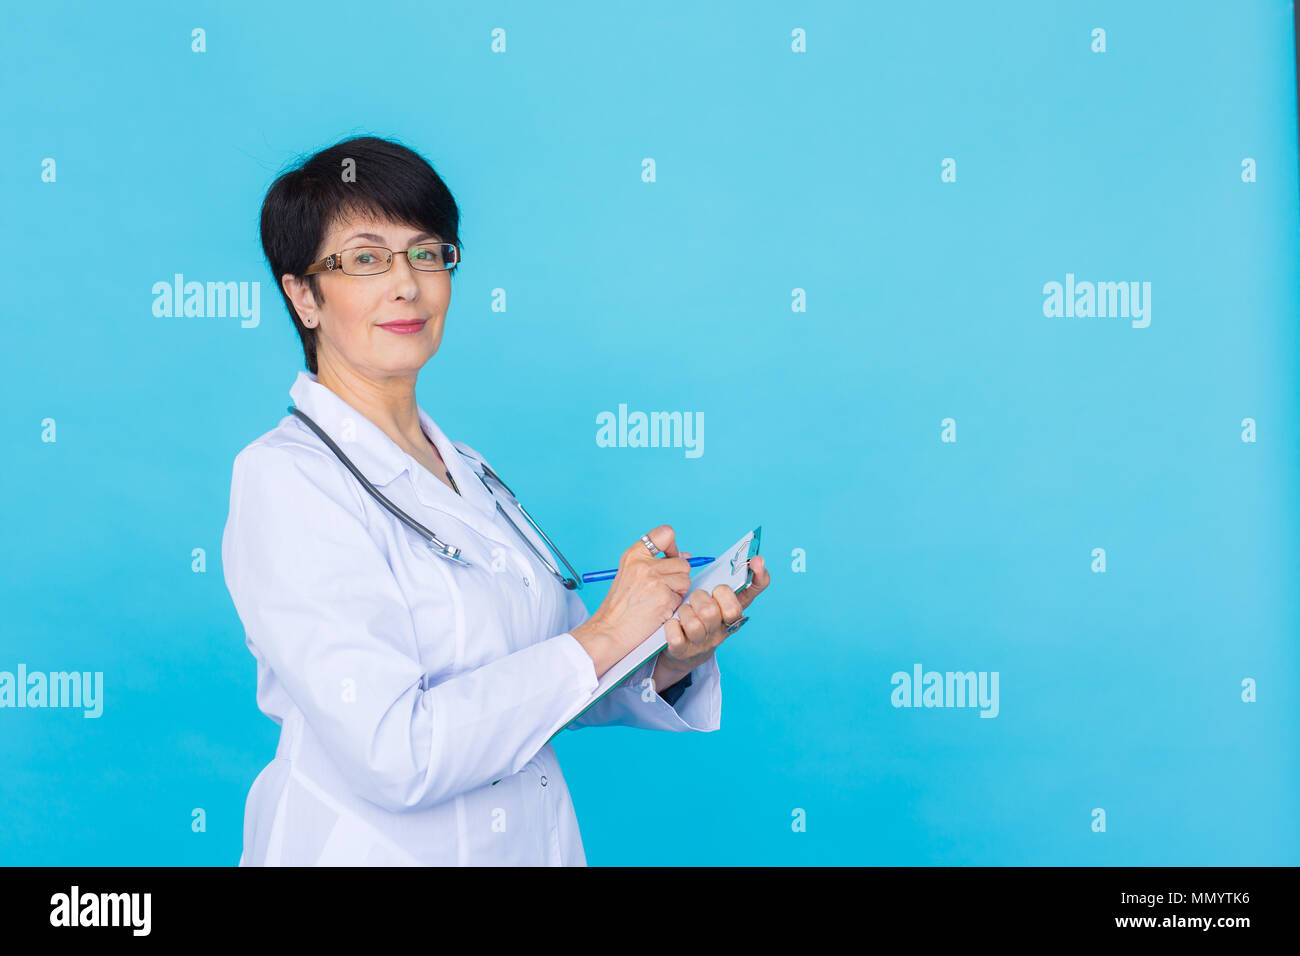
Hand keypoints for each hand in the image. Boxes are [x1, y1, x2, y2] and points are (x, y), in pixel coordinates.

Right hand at [572, 525, 692, 674]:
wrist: (610, 631)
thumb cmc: (620, 607)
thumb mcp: (631, 575)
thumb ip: (656, 562)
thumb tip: (686, 554)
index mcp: (634, 554)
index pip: (665, 533)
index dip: (672, 547)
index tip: (669, 558)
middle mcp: (644, 564)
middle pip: (682, 562)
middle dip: (677, 577)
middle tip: (659, 591)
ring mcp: (655, 580)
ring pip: (685, 579)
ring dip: (677, 592)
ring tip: (657, 601)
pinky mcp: (664, 597)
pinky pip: (682, 597)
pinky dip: (674, 605)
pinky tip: (658, 610)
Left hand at [656, 553, 768, 681]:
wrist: (686, 652)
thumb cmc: (700, 617)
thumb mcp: (713, 598)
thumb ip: (715, 577)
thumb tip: (700, 556)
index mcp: (733, 613)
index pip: (751, 593)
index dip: (756, 576)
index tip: (755, 560)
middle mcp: (722, 630)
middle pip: (712, 610)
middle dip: (698, 598)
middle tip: (695, 599)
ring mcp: (703, 643)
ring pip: (693, 624)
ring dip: (684, 613)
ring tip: (683, 613)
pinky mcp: (683, 652)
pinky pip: (676, 637)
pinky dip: (672, 627)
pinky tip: (674, 624)